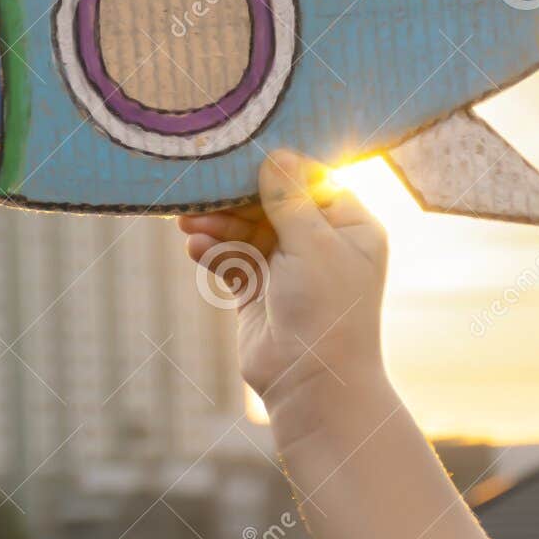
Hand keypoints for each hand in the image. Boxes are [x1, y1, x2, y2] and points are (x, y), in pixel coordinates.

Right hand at [177, 150, 388, 440]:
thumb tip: (275, 154)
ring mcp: (287, 269)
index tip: (240, 155)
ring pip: (245, 231)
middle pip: (270, 205)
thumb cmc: (328, 311)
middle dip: (234, 201)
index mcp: (350, 228)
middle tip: (199, 195)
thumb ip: (289, 199)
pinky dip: (213, 252)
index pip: (311, 182)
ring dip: (217, 226)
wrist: (313, 385)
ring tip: (188, 227)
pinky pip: (231, 260)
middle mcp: (320, 244)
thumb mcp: (312, 245)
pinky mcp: (257, 291)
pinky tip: (196, 250)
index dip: (277, 169)